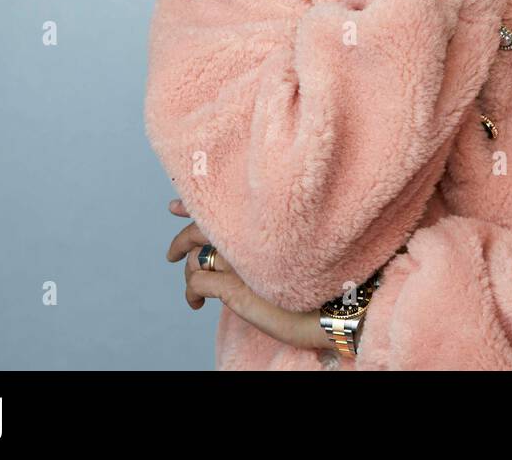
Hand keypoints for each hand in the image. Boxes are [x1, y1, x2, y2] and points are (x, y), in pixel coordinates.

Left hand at [165, 198, 329, 350]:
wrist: (339, 306)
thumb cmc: (324, 283)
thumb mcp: (294, 251)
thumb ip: (268, 240)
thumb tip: (247, 240)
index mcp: (264, 221)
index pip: (218, 206)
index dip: (193, 205)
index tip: (173, 207)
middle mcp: (249, 234)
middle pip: (198, 229)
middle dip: (180, 242)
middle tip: (171, 255)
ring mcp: (240, 259)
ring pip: (195, 259)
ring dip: (191, 274)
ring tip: (196, 291)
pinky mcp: (232, 286)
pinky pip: (197, 283)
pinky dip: (192, 293)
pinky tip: (197, 303)